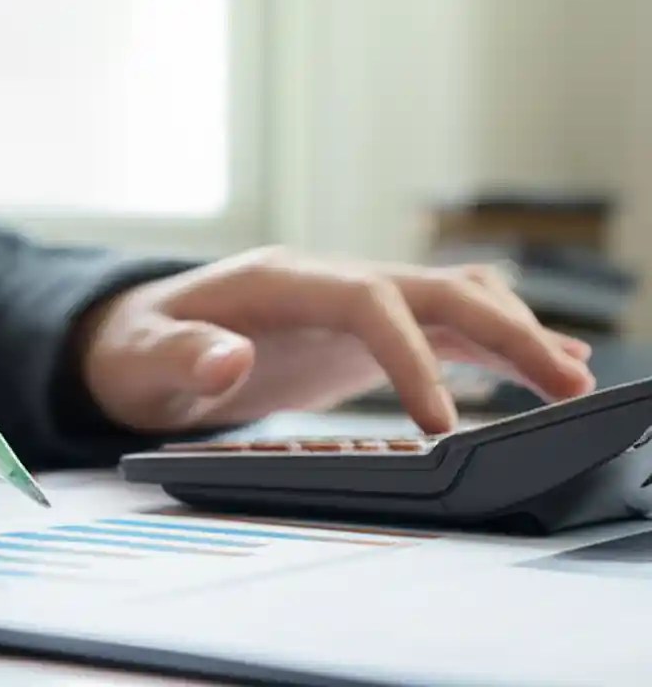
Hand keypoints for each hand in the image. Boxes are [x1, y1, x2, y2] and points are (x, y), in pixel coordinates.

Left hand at [78, 246, 595, 434]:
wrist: (131, 339)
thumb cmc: (131, 350)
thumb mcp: (138, 360)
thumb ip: (179, 357)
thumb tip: (226, 363)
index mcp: (277, 281)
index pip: (368, 300)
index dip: (412, 354)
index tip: (440, 422)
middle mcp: (323, 280)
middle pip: (431, 289)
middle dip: (503, 331)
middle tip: (567, 383)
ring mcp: (343, 303)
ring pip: (447, 301)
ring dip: (510, 334)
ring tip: (572, 379)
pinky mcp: (352, 334)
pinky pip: (433, 328)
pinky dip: (484, 346)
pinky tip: (533, 371)